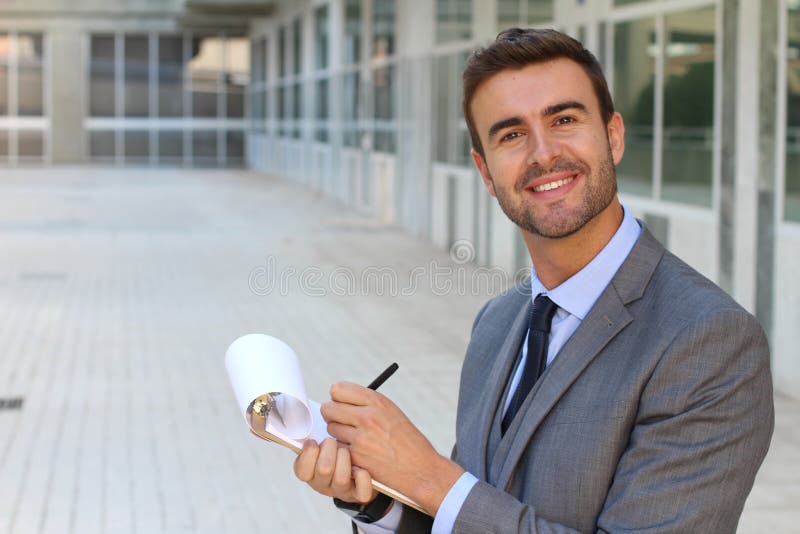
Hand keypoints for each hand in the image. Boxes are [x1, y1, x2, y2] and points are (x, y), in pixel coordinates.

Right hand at [293, 437, 376, 503]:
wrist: (362, 469)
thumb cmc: (335, 452)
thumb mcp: (319, 444)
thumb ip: (310, 435)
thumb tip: (294, 417)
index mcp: (310, 473)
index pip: (302, 471)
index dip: (308, 453)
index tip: (314, 442)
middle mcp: (324, 484)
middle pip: (324, 469)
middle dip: (330, 448)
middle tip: (333, 442)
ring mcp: (341, 491)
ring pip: (341, 478)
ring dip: (346, 458)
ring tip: (347, 450)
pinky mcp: (359, 495)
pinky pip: (361, 492)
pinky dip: (363, 477)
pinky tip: (361, 467)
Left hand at [321, 382, 463, 515]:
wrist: (421, 469)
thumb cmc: (406, 440)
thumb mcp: (391, 412)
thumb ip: (366, 403)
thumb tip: (338, 398)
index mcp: (377, 401)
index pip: (338, 389)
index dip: (337, 398)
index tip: (342, 404)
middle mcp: (367, 416)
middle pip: (328, 408)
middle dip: (332, 415)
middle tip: (341, 422)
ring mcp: (360, 438)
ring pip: (331, 429)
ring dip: (338, 434)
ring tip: (357, 439)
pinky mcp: (356, 457)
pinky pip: (337, 448)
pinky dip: (344, 451)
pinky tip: (359, 453)